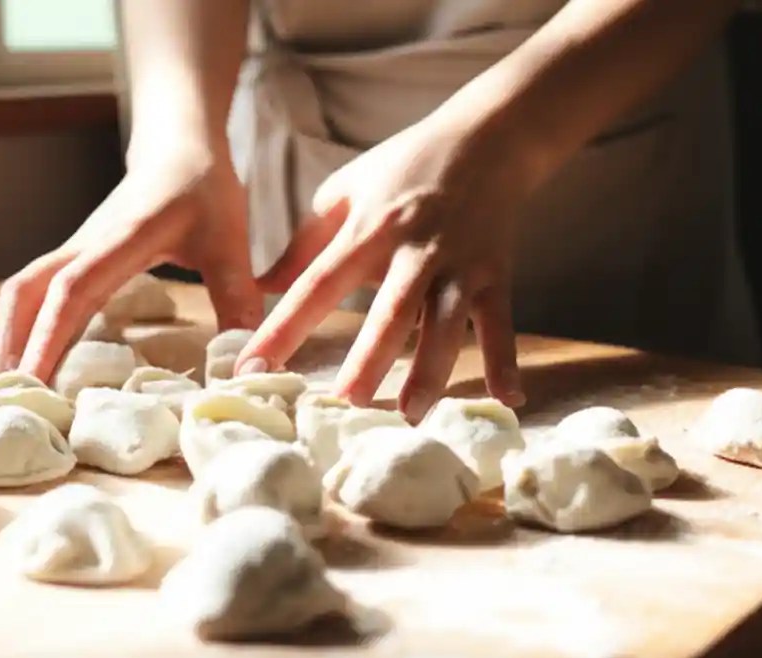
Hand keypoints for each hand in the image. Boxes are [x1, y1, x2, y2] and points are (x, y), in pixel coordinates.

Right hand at [0, 147, 262, 378]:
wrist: (178, 144)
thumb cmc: (205, 191)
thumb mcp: (231, 243)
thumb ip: (237, 300)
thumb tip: (244, 365)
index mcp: (122, 239)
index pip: (74, 290)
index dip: (49, 337)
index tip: (33, 382)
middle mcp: (85, 244)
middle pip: (29, 292)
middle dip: (12, 346)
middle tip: (5, 400)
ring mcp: (71, 250)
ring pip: (19, 290)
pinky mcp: (68, 257)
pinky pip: (23, 289)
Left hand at [235, 116, 530, 419]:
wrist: (489, 136)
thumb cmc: (404, 167)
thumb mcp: (343, 191)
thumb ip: (302, 245)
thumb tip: (260, 288)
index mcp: (366, 229)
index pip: (316, 285)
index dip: (283, 327)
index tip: (254, 367)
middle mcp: (413, 249)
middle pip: (388, 313)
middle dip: (367, 361)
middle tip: (343, 408)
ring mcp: (458, 264)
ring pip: (444, 326)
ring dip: (429, 373)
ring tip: (411, 417)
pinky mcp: (496, 274)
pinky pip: (500, 324)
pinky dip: (506, 361)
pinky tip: (507, 402)